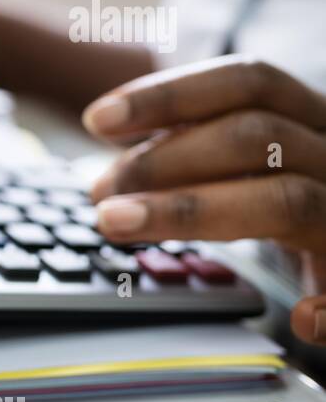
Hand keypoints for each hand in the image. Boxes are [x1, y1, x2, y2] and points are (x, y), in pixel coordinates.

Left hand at [83, 55, 325, 343]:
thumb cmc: (292, 199)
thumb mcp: (251, 164)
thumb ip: (191, 157)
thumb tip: (105, 183)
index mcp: (312, 119)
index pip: (246, 81)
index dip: (168, 95)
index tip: (97, 120)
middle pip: (255, 137)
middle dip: (161, 161)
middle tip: (99, 193)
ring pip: (287, 199)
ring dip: (189, 211)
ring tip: (117, 224)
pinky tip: (299, 319)